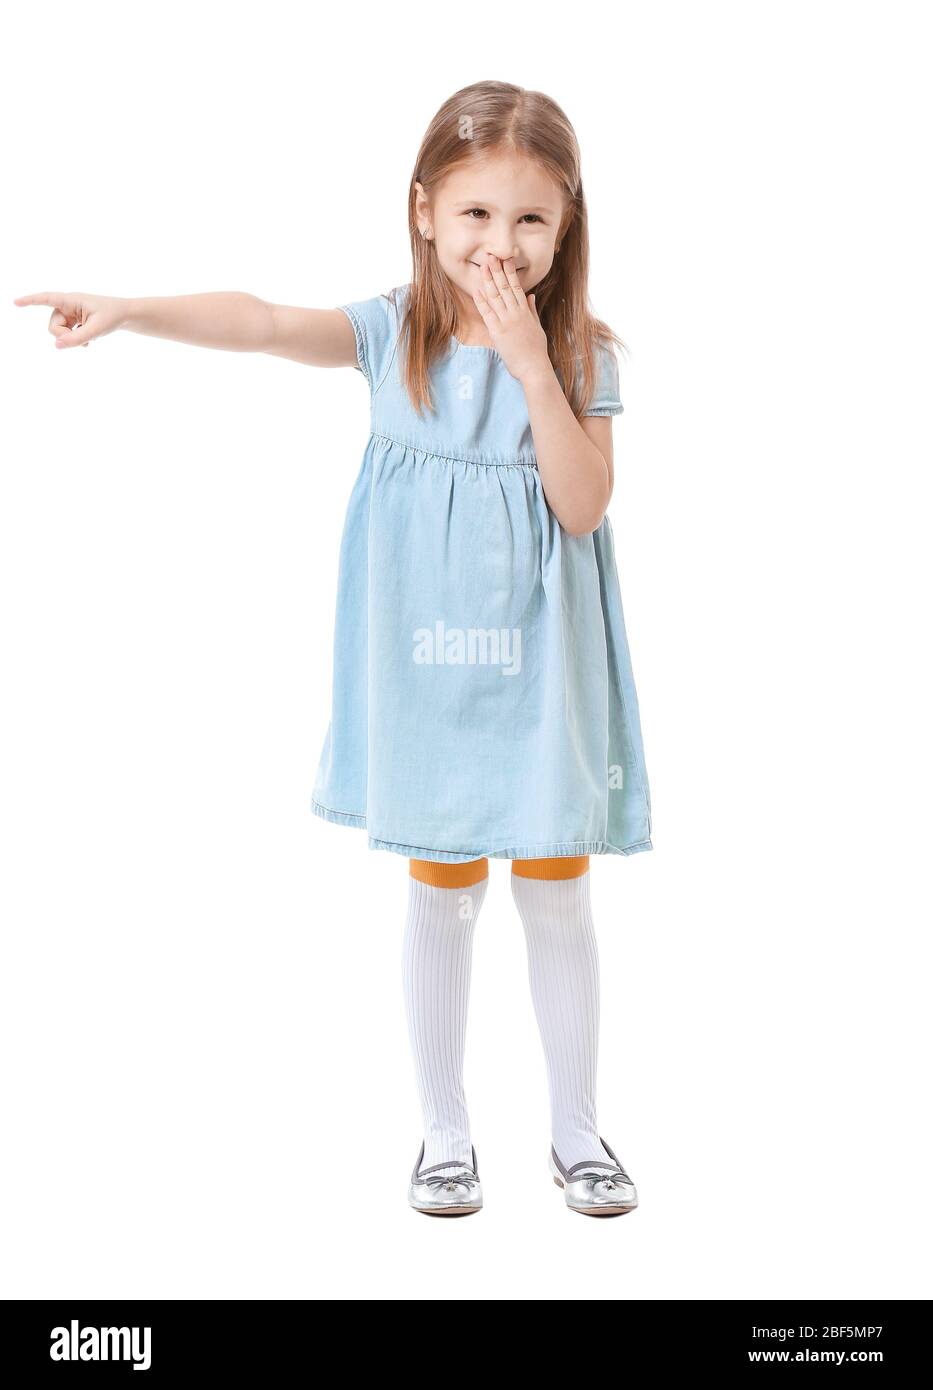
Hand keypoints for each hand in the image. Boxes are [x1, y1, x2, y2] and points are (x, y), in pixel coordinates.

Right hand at [13, 290, 130, 347]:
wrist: (126, 316)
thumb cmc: (113, 317)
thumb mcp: (96, 329)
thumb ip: (77, 338)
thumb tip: (57, 346)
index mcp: (72, 299)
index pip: (47, 298)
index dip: (30, 300)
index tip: (16, 302)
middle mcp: (69, 305)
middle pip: (53, 324)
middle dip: (63, 336)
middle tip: (81, 341)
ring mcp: (72, 314)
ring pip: (60, 332)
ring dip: (71, 340)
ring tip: (88, 341)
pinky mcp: (76, 322)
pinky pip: (67, 335)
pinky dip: (76, 340)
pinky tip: (89, 343)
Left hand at [472, 254, 550, 384]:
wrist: (534, 368)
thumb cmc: (536, 351)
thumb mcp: (537, 327)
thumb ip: (533, 310)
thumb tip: (531, 296)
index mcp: (525, 311)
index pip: (516, 287)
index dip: (510, 272)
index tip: (505, 259)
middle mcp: (516, 313)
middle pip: (504, 287)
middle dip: (497, 271)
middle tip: (490, 256)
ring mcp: (506, 322)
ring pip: (495, 297)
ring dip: (488, 281)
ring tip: (482, 267)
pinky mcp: (498, 332)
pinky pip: (488, 314)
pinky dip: (482, 301)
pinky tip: (477, 290)